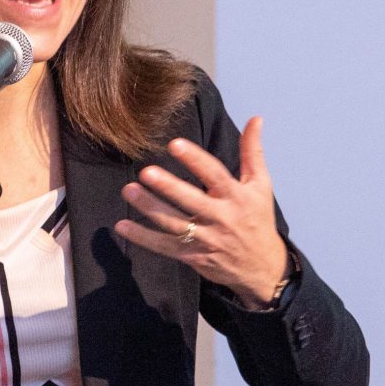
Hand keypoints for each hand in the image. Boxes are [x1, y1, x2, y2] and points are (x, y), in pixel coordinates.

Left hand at [116, 116, 289, 305]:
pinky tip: (122, 226)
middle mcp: (221, 218)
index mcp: (236, 197)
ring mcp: (206, 239)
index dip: (195, 159)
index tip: (175, 144)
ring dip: (149, 207)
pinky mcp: (192, 256)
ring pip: (173, 223)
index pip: (214, 175)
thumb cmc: (258, 220)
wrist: (262, 267)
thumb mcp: (260, 185)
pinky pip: (164, 246)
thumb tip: (256, 118)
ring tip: (128, 190)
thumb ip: (253, 151)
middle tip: (145, 172)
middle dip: (168, 187)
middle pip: (191, 201)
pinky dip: (142, 238)